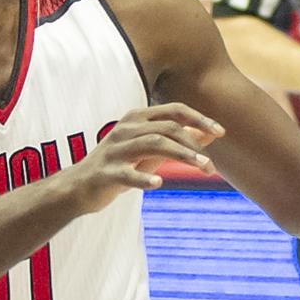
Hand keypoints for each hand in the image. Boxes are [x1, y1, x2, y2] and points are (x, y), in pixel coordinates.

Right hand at [59, 103, 223, 214]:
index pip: (174, 110)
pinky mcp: (106, 173)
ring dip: (182, 155)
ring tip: (203, 168)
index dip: (199, 119)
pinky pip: (127, 174)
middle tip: (211, 165)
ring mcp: (114, 150)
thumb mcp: (151, 152)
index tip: (221, 131)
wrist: (79, 188)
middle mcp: (126, 129)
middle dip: (193, 144)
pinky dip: (144, 178)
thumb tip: (210, 133)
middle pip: (167, 128)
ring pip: (153, 144)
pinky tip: (159, 183)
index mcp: (137, 119)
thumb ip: (178, 141)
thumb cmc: (120, 167)